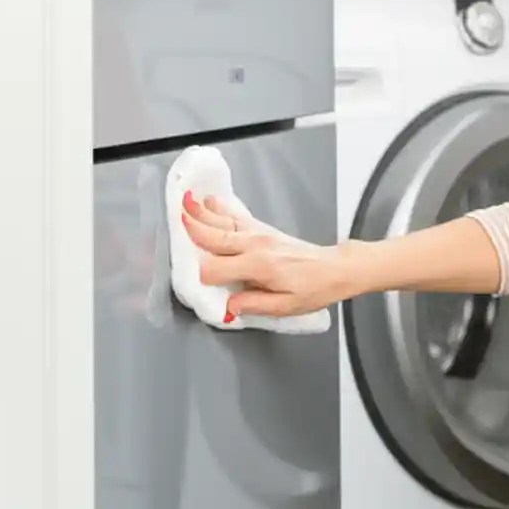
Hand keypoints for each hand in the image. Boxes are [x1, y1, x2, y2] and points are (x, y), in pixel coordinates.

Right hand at [179, 191, 358, 317]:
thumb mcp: (285, 307)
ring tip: (185, 201)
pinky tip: (211, 201)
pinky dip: (222, 208)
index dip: (204, 276)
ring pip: (224, 222)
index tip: (196, 280)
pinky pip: (238, 216)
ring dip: (203, 212)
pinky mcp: (264, 230)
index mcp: (259, 266)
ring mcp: (259, 234)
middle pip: (216, 236)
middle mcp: (256, 245)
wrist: (335, 269)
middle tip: (174, 216)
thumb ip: (253, 305)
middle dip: (193, 227)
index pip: (217, 269)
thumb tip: (229, 306)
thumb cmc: (313, 289)